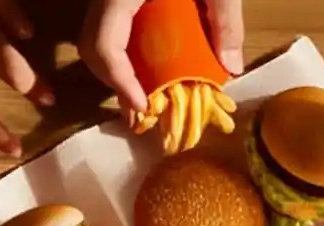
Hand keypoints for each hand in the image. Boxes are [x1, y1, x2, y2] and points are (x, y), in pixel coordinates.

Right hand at [79, 0, 243, 123]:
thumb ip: (224, 18)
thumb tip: (230, 67)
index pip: (103, 45)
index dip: (118, 82)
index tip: (141, 106)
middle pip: (92, 45)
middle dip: (115, 81)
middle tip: (144, 109)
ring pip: (98, 34)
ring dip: (119, 67)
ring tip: (148, 92)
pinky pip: (113, 21)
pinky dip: (126, 46)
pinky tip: (150, 60)